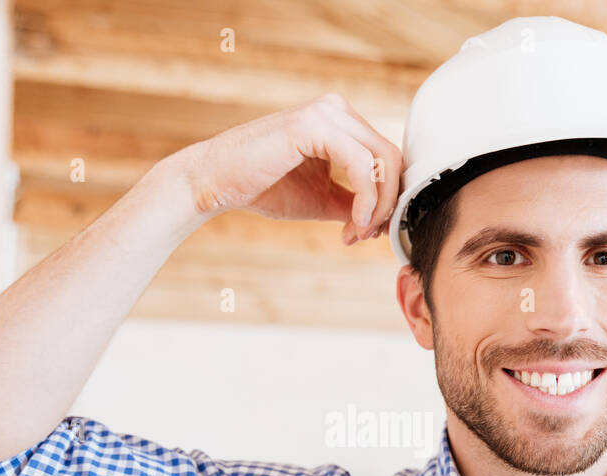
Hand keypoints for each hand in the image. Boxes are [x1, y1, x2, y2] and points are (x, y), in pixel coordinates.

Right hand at [177, 93, 402, 244]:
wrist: (215, 183)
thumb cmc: (263, 188)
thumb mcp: (322, 198)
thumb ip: (355, 202)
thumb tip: (386, 219)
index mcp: (341, 121)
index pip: (386, 156)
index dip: (387, 198)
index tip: (367, 231)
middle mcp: (337, 109)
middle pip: (392, 157)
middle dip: (387, 203)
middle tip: (365, 235)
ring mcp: (326, 113)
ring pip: (383, 159)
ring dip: (378, 205)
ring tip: (356, 232)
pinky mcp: (313, 125)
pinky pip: (362, 164)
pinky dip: (365, 198)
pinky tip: (351, 223)